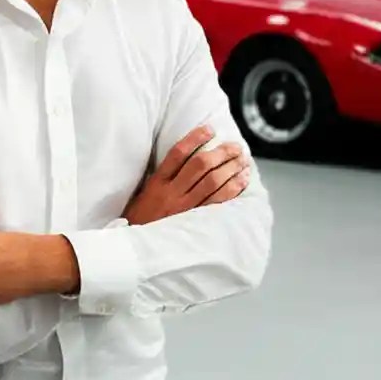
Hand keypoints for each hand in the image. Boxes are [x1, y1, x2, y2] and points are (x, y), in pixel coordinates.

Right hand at [123, 124, 250, 225]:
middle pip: (200, 165)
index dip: (195, 138)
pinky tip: (242, 180)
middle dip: (221, 153)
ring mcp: (184, 208)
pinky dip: (232, 189)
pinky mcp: (195, 222)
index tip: (210, 129)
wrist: (137, 250)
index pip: (178, 154)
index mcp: (157, 183)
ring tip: (243, 160)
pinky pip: (217, 203)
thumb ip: (161, 179)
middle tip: (235, 146)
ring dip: (231, 168)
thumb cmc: (141, 220)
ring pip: (212, 182)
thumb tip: (183, 161)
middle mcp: (172, 193)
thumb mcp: (143, 195)